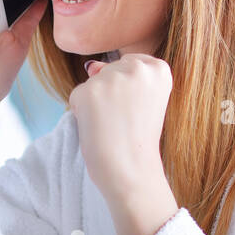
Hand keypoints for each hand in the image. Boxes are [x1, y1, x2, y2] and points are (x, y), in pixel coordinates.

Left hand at [69, 54, 179, 234]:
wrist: (131, 170)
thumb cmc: (138, 140)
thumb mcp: (144, 100)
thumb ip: (122, 75)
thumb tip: (91, 66)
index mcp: (159, 68)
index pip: (130, 64)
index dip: (128, 92)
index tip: (137, 111)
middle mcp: (137, 68)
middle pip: (110, 71)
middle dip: (111, 95)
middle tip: (124, 121)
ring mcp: (112, 78)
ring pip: (92, 83)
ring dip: (95, 104)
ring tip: (112, 125)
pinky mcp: (88, 91)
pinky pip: (76, 96)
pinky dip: (81, 113)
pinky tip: (98, 128)